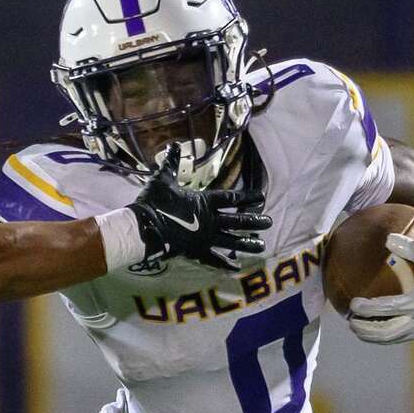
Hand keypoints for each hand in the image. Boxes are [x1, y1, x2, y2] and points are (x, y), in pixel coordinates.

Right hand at [126, 144, 270, 270]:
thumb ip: (173, 162)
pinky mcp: (196, 252)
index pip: (232, 199)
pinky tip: (237, 268)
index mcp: (204, 202)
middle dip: (254, 221)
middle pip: (238, 221)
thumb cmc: (154, 201)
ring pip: (232, 242)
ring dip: (247, 243)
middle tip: (269, 222)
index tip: (261, 197)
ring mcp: (205, 238)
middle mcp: (210, 220)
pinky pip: (214, 259)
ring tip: (262, 246)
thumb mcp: (163, 178)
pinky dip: (225, 264)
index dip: (247, 198)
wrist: (144, 226)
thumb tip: (174, 144)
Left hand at [348, 233, 413, 343]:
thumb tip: (389, 238)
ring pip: (390, 338)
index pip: (390, 308)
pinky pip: (397, 338)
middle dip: (365, 329)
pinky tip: (370, 329)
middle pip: (386, 331)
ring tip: (355, 328)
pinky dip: (381, 336)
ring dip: (371, 336)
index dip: (370, 309)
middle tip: (350, 320)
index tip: (354, 303)